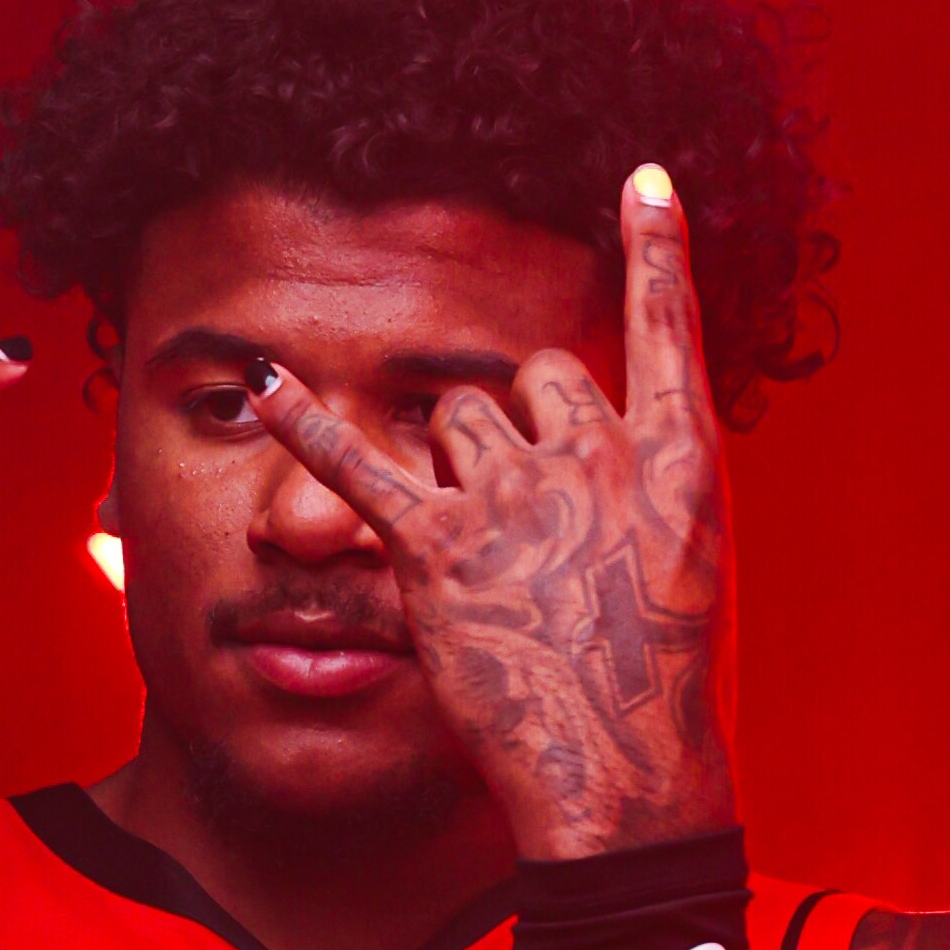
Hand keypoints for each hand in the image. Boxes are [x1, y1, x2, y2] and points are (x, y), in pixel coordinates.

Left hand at [245, 165, 732, 857]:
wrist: (622, 768)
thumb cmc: (659, 679)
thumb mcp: (689, 563)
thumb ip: (639, 488)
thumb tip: (582, 446)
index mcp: (677, 460)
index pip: (668, 330)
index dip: (656, 252)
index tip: (645, 180)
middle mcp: (596, 459)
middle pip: (530, 379)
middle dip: (519, 427)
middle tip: (530, 520)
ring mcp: (516, 500)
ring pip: (455, 418)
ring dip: (454, 464)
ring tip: (480, 548)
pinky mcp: (439, 550)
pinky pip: (358, 465)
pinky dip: (303, 424)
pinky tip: (260, 383)